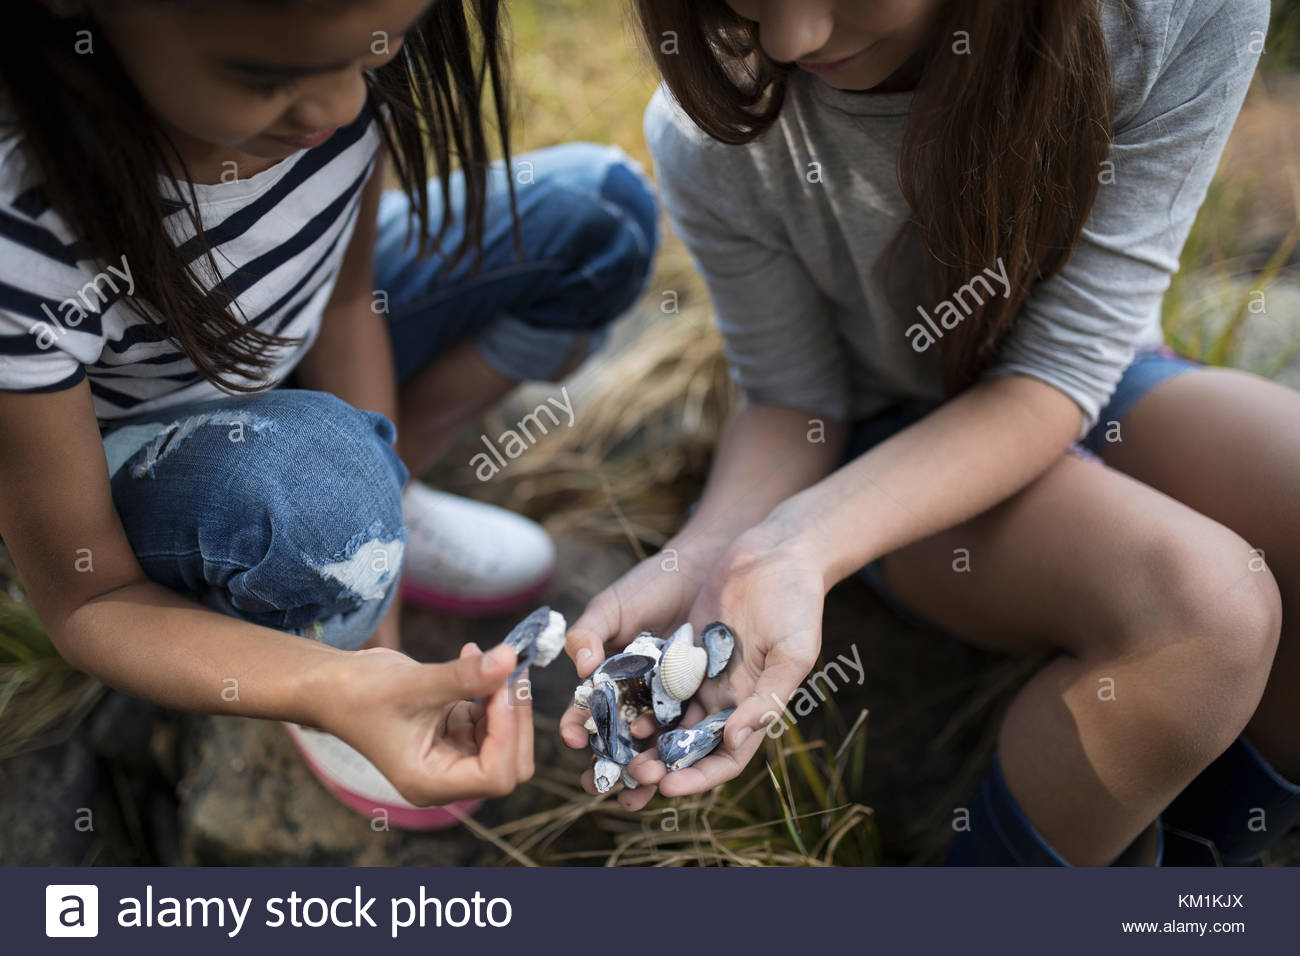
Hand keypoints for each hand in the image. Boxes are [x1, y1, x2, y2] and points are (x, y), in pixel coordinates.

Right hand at [317, 641, 534, 805]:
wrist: (333, 686)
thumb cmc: (360, 693)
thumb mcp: (415, 684)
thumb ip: (465, 675)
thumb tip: (511, 658)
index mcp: (430, 783)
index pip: (496, 775)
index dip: (509, 733)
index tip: (501, 688)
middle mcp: (445, 778)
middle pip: (511, 763)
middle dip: (515, 717)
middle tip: (508, 671)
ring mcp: (453, 756)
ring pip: (507, 739)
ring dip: (506, 698)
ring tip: (488, 657)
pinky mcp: (456, 733)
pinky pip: (492, 718)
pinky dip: (493, 690)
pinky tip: (474, 657)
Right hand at [559, 535, 728, 764]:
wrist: (702, 566)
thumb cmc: (650, 583)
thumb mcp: (612, 606)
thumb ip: (588, 633)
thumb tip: (581, 666)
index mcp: (609, 679)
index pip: (588, 711)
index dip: (578, 727)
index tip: (573, 738)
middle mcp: (639, 697)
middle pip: (621, 739)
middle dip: (611, 763)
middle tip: (601, 784)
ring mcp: (672, 700)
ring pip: (658, 742)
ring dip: (648, 766)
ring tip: (642, 783)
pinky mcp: (706, 698)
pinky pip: (695, 728)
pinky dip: (687, 749)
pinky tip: (682, 765)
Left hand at [574, 526, 826, 809]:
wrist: (777, 553)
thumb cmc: (797, 604)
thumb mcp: (792, 654)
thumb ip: (766, 699)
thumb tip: (733, 741)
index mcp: (755, 707)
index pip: (726, 758)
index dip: (698, 778)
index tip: (668, 787)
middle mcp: (725, 698)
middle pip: (689, 745)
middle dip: (662, 765)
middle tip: (632, 775)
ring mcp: (700, 674)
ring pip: (665, 717)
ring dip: (643, 738)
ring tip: (616, 752)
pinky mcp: (679, 649)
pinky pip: (652, 678)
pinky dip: (634, 695)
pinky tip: (610, 705)